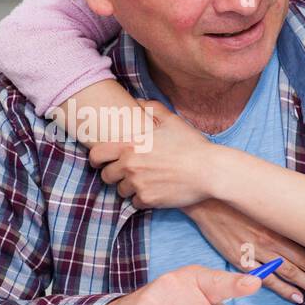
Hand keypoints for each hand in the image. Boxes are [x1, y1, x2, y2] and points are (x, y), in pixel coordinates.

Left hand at [89, 100, 218, 207]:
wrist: (209, 171)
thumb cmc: (191, 145)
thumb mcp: (172, 120)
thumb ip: (151, 108)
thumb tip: (138, 102)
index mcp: (131, 145)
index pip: (96, 155)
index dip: (96, 160)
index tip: (101, 162)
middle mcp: (130, 165)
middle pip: (107, 177)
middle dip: (115, 176)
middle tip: (127, 174)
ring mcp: (138, 184)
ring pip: (120, 191)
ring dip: (128, 188)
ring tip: (144, 182)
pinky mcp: (148, 199)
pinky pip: (135, 203)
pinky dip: (142, 199)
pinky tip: (154, 191)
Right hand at [185, 199, 304, 303]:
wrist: (207, 197)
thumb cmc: (239, 195)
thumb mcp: (267, 198)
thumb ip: (287, 211)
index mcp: (281, 224)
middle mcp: (273, 240)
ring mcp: (257, 252)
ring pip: (291, 273)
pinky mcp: (241, 260)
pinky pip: (266, 279)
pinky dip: (283, 289)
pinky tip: (298, 298)